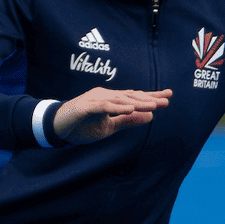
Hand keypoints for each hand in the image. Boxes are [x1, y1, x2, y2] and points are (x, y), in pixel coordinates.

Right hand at [53, 87, 171, 143]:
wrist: (56, 128)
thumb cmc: (82, 126)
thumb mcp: (109, 126)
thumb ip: (128, 120)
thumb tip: (151, 116)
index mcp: (111, 100)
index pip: (134, 98)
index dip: (151, 97)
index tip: (168, 97)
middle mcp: (105, 95)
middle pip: (130, 96)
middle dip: (149, 98)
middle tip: (167, 99)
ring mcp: (95, 99)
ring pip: (120, 100)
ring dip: (137, 102)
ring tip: (153, 105)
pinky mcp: (85, 106)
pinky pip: (104, 106)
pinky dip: (117, 107)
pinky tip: (130, 108)